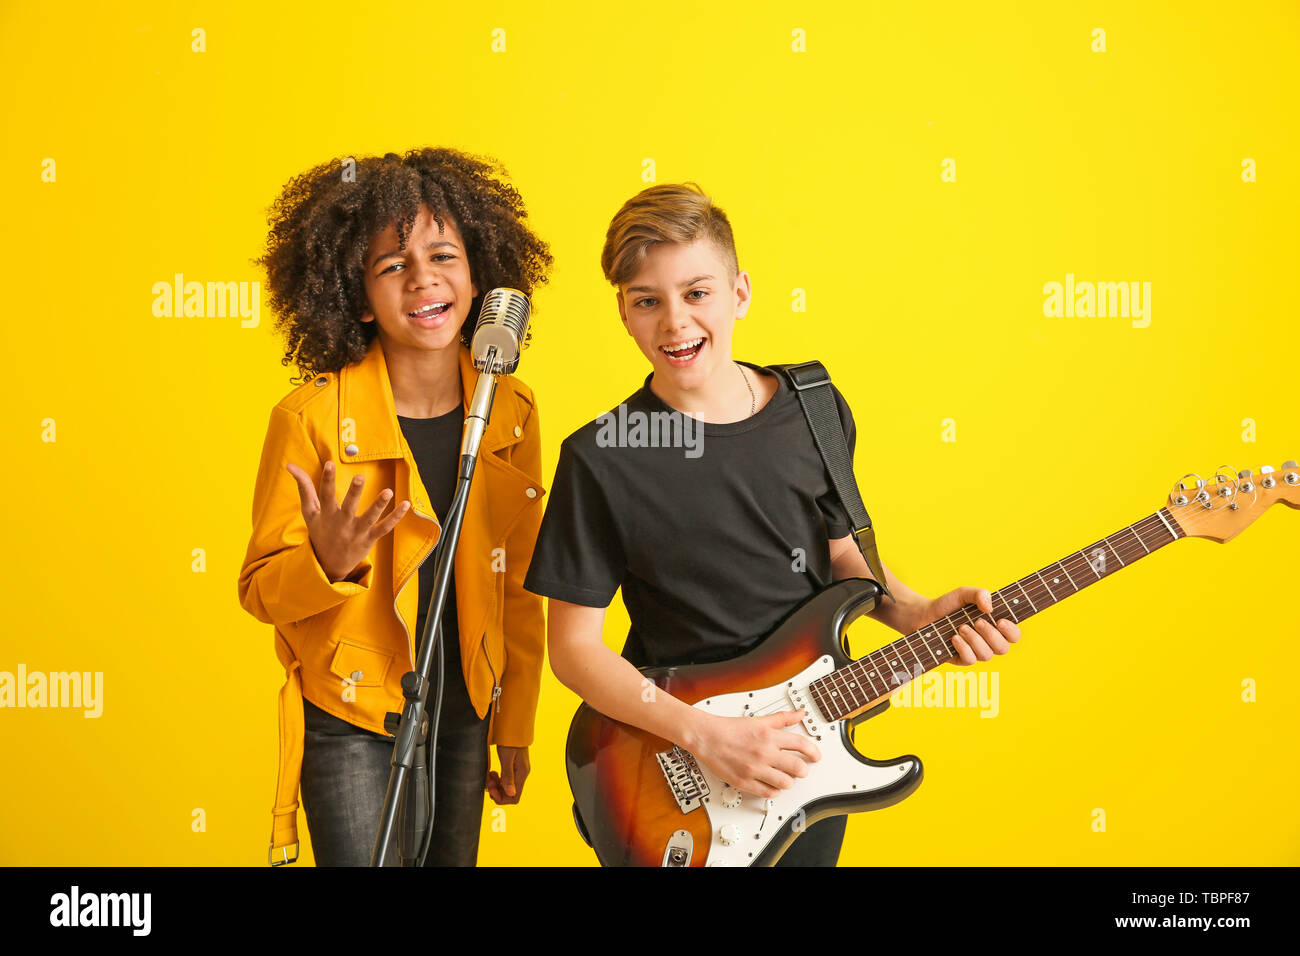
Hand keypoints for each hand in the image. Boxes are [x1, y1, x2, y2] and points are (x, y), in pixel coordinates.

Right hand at [285, 460, 409, 582]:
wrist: (329, 565)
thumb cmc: (320, 532)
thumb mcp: (309, 512)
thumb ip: (304, 487)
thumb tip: (289, 465)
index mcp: (326, 515)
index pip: (326, 495)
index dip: (327, 479)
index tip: (329, 463)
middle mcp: (342, 523)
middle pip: (349, 506)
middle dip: (354, 492)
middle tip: (360, 477)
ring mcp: (357, 532)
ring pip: (370, 518)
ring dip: (379, 505)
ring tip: (388, 492)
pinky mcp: (370, 539)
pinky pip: (385, 528)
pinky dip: (396, 517)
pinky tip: (406, 505)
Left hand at [486, 746, 529, 804]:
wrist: (514, 728)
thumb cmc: (510, 741)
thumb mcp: (506, 758)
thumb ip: (508, 776)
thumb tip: (510, 793)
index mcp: (521, 774)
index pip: (514, 797)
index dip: (502, 798)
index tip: (491, 790)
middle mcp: (521, 774)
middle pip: (510, 794)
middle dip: (497, 791)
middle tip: (488, 781)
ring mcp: (518, 771)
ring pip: (506, 787)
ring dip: (496, 785)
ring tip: (490, 775)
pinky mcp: (514, 768)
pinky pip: (506, 780)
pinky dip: (498, 779)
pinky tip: (493, 772)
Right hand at [690, 711, 820, 798]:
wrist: (707, 737)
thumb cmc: (731, 729)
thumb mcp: (760, 719)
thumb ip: (782, 718)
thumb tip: (800, 713)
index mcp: (770, 736)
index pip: (801, 744)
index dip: (814, 751)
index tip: (816, 756)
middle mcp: (764, 753)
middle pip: (798, 767)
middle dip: (804, 769)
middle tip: (802, 769)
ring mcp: (755, 769)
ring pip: (786, 783)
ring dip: (789, 781)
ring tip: (786, 777)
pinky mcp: (745, 782)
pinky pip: (768, 793)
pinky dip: (774, 791)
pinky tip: (772, 785)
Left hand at [915, 586, 1020, 664]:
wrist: (923, 616)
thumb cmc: (947, 605)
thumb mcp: (963, 594)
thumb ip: (979, 594)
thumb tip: (990, 608)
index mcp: (994, 626)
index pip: (1014, 635)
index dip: (1011, 631)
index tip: (1000, 621)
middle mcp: (988, 641)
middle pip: (1003, 648)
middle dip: (991, 635)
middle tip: (977, 622)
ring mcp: (975, 651)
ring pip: (986, 655)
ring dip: (975, 640)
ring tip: (961, 627)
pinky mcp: (961, 659)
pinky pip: (970, 660)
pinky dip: (964, 648)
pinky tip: (954, 637)